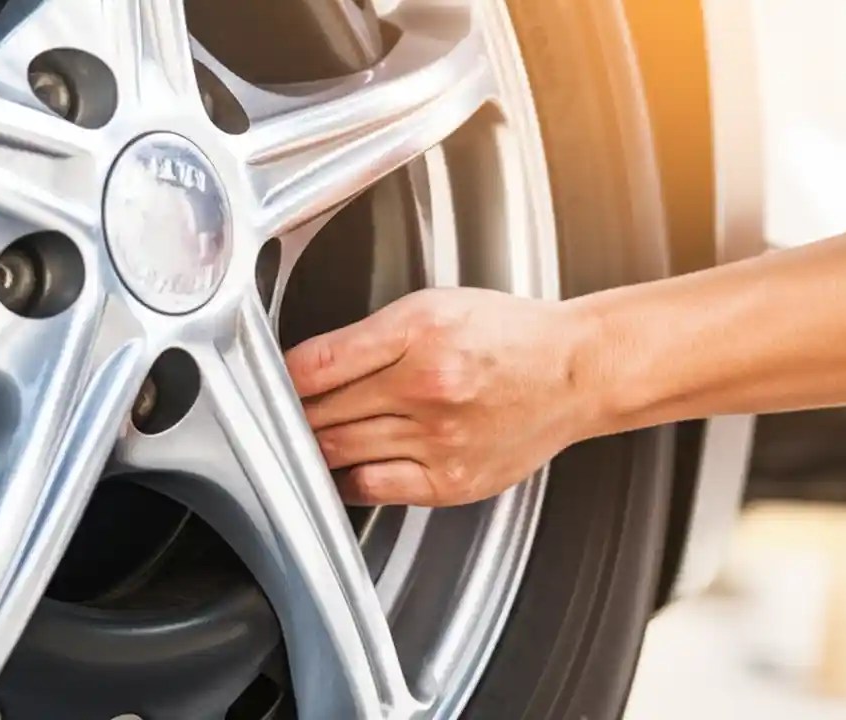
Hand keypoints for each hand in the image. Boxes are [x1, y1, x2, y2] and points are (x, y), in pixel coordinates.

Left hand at [285, 288, 603, 506]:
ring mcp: (439, 440)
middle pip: (321, 412)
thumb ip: (367, 336)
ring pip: (339, 451)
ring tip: (307, 436)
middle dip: (292, 413)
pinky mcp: (450, 481)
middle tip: (279, 412)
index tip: (271, 381)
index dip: (280, 376)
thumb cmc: (506, 336)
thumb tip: (307, 368)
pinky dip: (345, 478)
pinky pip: (372, 487)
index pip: (316, 364)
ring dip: (312, 445)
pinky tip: (340, 465)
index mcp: (419, 333)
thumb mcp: (433, 306)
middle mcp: (428, 387)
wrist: (574, 373)